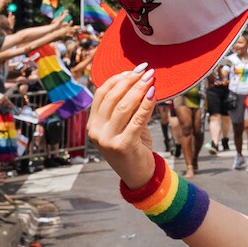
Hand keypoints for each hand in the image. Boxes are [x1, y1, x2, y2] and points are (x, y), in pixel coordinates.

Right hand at [85, 66, 157, 184]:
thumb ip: (125, 108)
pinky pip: (137, 119)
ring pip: (123, 107)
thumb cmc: (133, 148)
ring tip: (150, 79)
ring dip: (139, 89)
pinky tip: (153, 94)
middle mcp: (96, 132)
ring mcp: (108, 140)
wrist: (139, 176)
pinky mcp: (123, 146)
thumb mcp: (124, 126)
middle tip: (145, 71)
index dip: (116, 79)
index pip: (101, 94)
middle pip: (112, 98)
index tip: (132, 70)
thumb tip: (138, 80)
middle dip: (130, 81)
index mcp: (93, 125)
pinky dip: (146, 105)